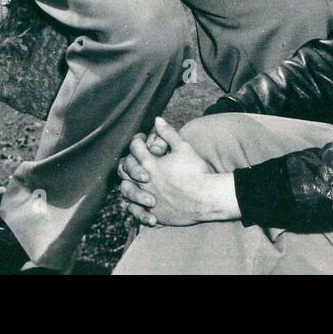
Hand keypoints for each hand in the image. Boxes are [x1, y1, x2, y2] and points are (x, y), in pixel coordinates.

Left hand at [117, 117, 238, 226]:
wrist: (208, 197)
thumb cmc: (197, 171)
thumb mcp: (183, 147)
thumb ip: (168, 133)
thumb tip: (157, 119)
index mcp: (150, 164)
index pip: (134, 148)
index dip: (137, 140)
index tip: (142, 139)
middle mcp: (145, 182)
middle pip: (125, 170)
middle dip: (129, 162)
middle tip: (135, 160)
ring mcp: (148, 199)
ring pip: (126, 192)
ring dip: (128, 184)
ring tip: (134, 182)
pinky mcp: (155, 214)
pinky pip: (137, 212)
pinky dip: (136, 207)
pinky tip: (141, 203)